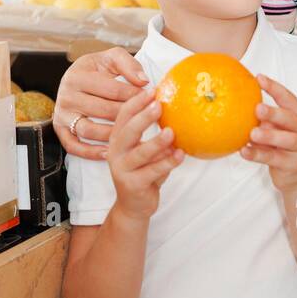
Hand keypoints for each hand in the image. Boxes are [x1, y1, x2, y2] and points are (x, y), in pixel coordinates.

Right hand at [53, 46, 147, 158]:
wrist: (76, 79)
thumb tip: (143, 81)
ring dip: (112, 135)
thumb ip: (128, 64)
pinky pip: (73, 146)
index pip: (111, 89)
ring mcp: (62, 114)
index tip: (151, 100)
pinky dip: (89, 152)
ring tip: (132, 136)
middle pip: (102, 111)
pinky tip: (109, 153)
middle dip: (128, 116)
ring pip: (89, 130)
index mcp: (77, 76)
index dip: (134, 96)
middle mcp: (66, 96)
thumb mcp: (111, 58)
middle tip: (147, 120)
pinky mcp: (60, 129)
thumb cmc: (97, 69)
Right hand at [107, 88, 184, 221]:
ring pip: (140, 153)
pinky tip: (180, 154)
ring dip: (156, 142)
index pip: (123, 116)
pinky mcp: (133, 184)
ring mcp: (122, 169)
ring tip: (171, 132)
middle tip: (159, 105)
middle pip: (127, 131)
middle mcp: (116, 152)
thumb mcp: (145, 151)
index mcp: (117, 140)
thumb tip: (177, 112)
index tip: (152, 90)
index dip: (136, 102)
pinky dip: (168, 162)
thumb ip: (156, 135)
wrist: (133, 206)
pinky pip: (153, 171)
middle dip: (143, 117)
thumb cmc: (142, 173)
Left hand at [242, 76, 296, 191]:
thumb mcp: (275, 128)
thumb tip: (235, 101)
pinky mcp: (293, 164)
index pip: (288, 98)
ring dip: (269, 135)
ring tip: (252, 133)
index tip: (259, 78)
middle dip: (275, 113)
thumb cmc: (281, 145)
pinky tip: (244, 151)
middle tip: (258, 108)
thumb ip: (263, 117)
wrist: (296, 176)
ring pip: (287, 140)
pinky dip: (258, 154)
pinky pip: (273, 158)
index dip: (274, 88)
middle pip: (291, 119)